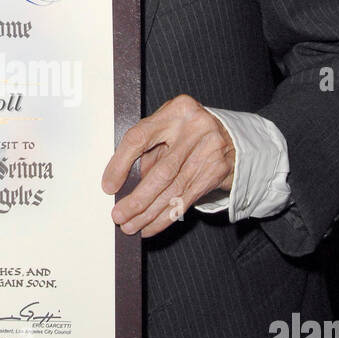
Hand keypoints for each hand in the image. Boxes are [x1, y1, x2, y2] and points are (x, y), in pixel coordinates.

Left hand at [102, 94, 234, 237]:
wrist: (230, 139)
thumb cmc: (186, 132)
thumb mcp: (166, 130)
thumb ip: (146, 152)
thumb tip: (122, 186)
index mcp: (176, 111)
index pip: (139, 138)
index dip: (120, 164)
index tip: (108, 186)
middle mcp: (195, 129)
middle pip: (161, 172)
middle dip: (137, 199)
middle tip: (118, 215)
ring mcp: (209, 151)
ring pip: (173, 191)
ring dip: (148, 214)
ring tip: (130, 226)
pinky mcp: (216, 172)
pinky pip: (186, 201)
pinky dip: (165, 218)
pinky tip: (150, 227)